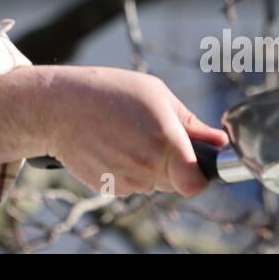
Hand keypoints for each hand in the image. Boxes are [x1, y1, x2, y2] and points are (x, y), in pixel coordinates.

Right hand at [41, 65, 228, 196]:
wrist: (59, 106)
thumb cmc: (110, 92)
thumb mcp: (156, 94)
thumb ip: (191, 123)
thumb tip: (219, 142)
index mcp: (165, 139)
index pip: (196, 182)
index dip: (199, 175)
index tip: (195, 162)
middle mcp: (146, 165)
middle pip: (175, 182)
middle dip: (171, 163)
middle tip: (150, 133)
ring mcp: (125, 180)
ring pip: (151, 183)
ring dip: (147, 166)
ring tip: (126, 134)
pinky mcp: (108, 188)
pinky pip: (130, 184)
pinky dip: (126, 170)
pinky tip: (111, 145)